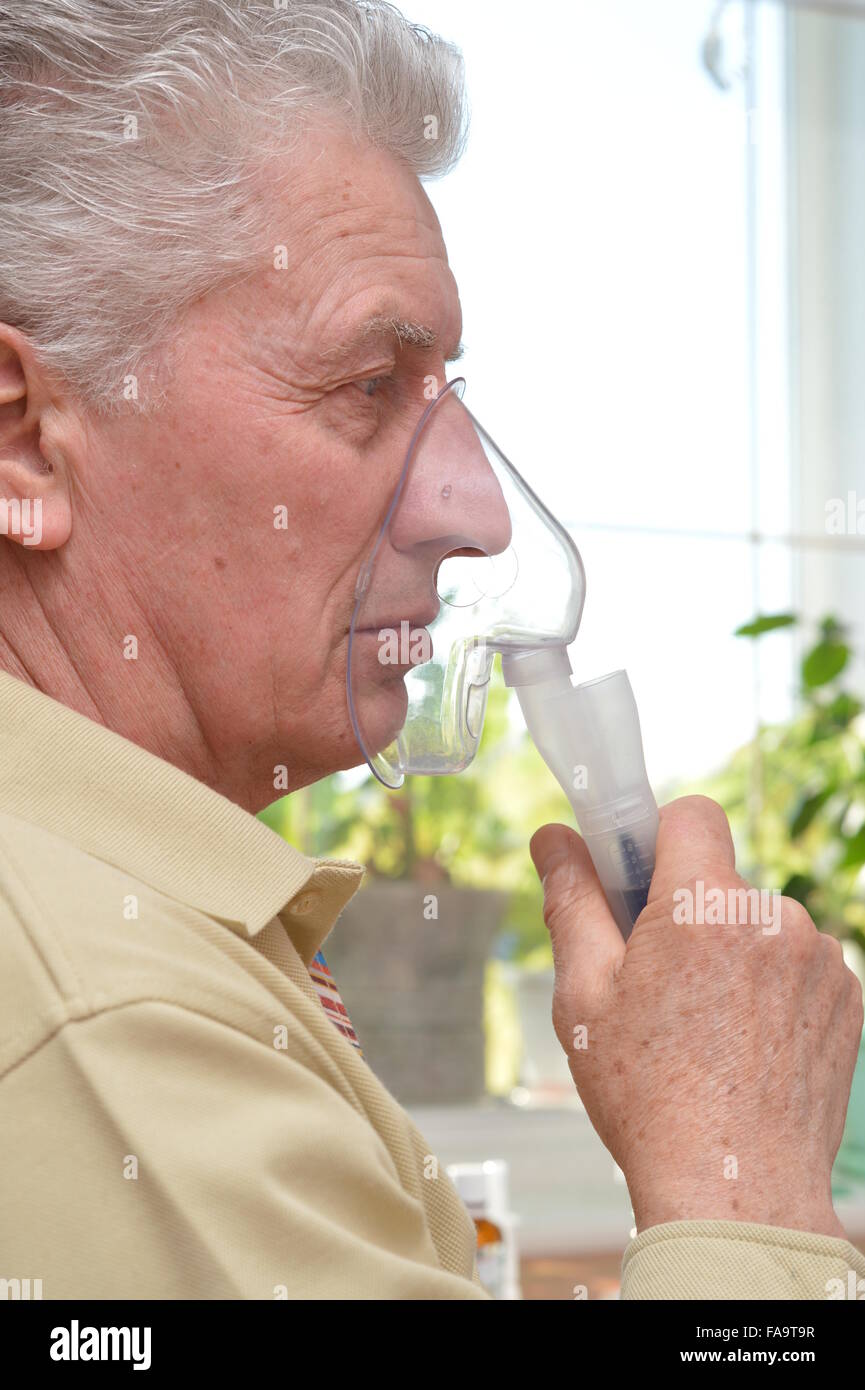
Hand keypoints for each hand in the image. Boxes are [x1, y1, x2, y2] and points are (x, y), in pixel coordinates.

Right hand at [530, 795, 863, 1237]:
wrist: (735, 1189)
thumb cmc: (650, 1099)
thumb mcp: (584, 995)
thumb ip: (572, 900)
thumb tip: (553, 837)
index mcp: (703, 906)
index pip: (690, 814)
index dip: (656, 838)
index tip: (635, 880)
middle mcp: (774, 918)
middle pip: (721, 879)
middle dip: (688, 913)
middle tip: (656, 983)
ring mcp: (820, 959)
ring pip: (760, 924)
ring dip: (732, 954)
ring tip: (703, 1030)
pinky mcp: (847, 998)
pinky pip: (797, 964)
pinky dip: (771, 989)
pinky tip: (744, 1046)